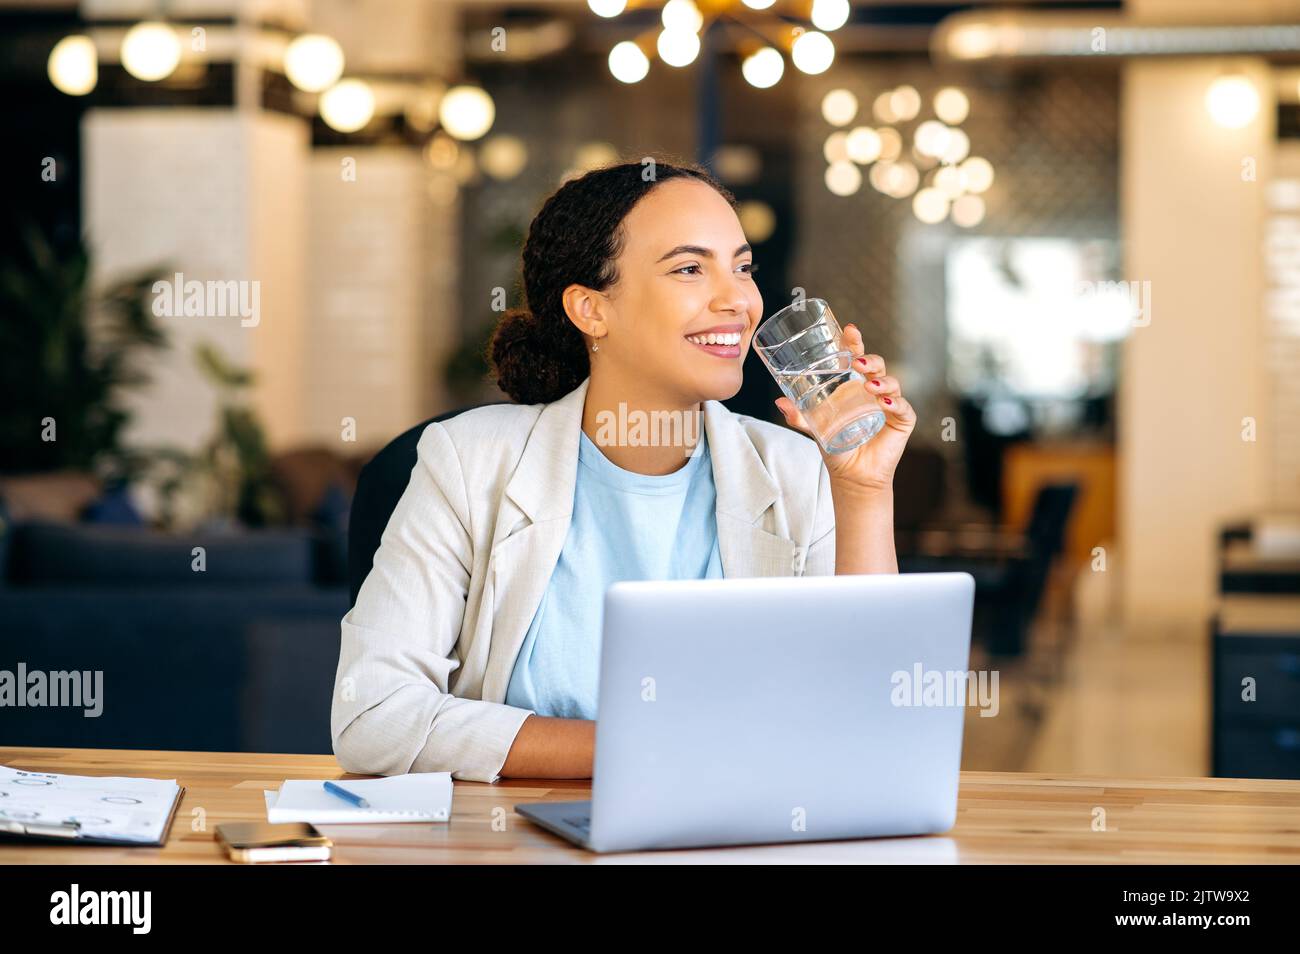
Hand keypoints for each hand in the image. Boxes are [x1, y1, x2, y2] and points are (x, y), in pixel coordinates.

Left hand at [774, 323, 915, 494]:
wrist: (851, 475)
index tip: (849, 329)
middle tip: (857, 362)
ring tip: (868, 385)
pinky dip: (896, 403)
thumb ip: (799, 416)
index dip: (855, 342)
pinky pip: (903, 407)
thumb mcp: (814, 428)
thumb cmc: (836, 447)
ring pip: (891, 383)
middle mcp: (873, 391)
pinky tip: (885, 403)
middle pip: (877, 365)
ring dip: (882, 380)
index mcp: (854, 386)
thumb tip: (780, 402)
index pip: (858, 357)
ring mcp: (890, 404)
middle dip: (869, 358)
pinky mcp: (902, 421)